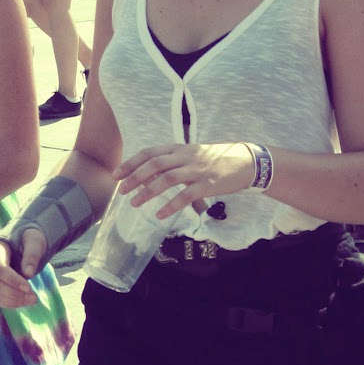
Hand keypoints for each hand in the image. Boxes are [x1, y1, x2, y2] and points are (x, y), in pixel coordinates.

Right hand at [0, 232, 45, 307]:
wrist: (24, 240)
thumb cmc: (29, 238)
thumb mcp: (34, 241)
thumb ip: (32, 254)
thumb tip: (28, 273)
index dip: (12, 281)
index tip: (29, 287)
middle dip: (15, 293)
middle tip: (34, 297)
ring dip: (13, 301)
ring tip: (32, 300)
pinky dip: (11, 303)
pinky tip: (25, 302)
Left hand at [115, 141, 256, 219]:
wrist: (247, 161)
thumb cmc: (216, 160)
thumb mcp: (192, 156)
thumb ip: (172, 164)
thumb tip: (148, 176)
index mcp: (179, 148)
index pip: (150, 153)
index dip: (131, 163)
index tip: (116, 174)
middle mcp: (186, 156)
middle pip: (155, 164)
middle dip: (135, 177)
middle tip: (121, 191)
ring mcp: (197, 170)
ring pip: (167, 179)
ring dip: (148, 191)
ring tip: (135, 203)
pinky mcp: (208, 184)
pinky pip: (186, 195)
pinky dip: (171, 205)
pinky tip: (160, 215)